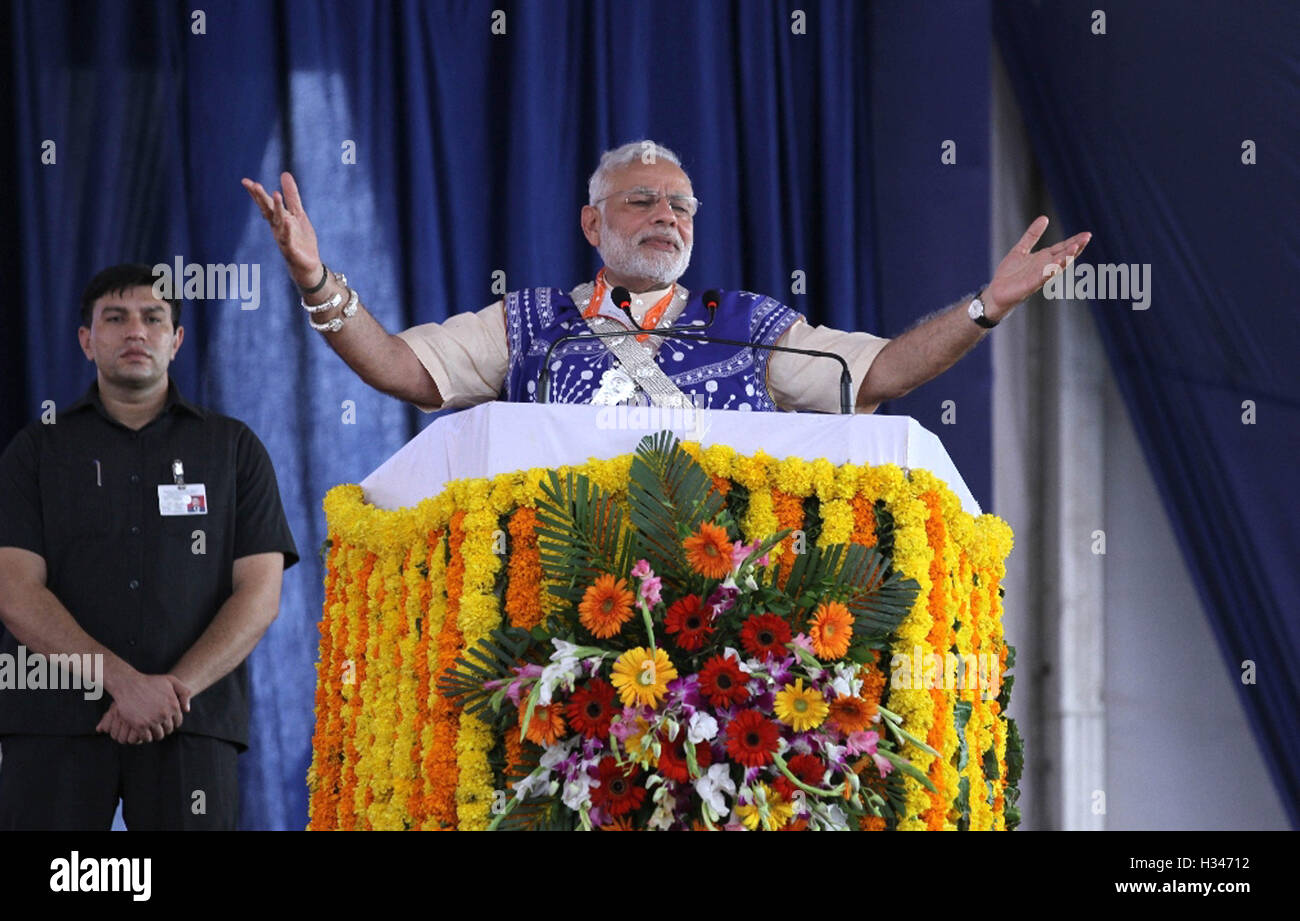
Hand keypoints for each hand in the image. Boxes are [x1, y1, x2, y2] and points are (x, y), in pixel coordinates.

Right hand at [95, 672, 187, 743]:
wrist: (128, 684)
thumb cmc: (149, 682)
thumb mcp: (171, 681)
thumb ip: (184, 693)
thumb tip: (187, 710)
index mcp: (173, 705)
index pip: (178, 722)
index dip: (172, 722)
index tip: (165, 721)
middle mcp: (165, 714)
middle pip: (168, 729)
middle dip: (164, 728)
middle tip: (157, 726)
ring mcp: (153, 720)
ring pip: (158, 735)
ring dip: (155, 734)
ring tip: (150, 730)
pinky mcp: (140, 725)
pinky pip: (146, 738)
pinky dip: (145, 737)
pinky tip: (142, 732)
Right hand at [241, 171, 322, 288]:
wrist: (308, 265)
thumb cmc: (300, 239)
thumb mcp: (298, 214)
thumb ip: (291, 196)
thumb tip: (285, 173)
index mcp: (278, 218)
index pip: (266, 204)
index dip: (257, 193)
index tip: (246, 181)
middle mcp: (277, 227)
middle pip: (268, 210)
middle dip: (261, 198)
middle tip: (254, 184)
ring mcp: (283, 238)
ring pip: (279, 222)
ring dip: (277, 208)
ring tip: (275, 194)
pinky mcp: (291, 250)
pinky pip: (288, 239)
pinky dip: (287, 230)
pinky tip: (287, 221)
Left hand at [985, 216, 1091, 319]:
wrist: (996, 292)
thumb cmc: (1009, 274)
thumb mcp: (1021, 249)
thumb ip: (1032, 235)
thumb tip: (1044, 218)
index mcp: (1044, 258)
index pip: (1063, 248)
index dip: (1075, 241)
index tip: (1087, 234)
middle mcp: (1045, 267)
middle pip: (1064, 255)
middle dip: (1076, 247)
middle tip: (1087, 237)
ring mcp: (1039, 276)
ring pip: (1056, 266)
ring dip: (1066, 257)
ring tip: (1075, 247)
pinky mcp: (1030, 285)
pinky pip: (1042, 277)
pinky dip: (1050, 270)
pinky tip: (1056, 263)